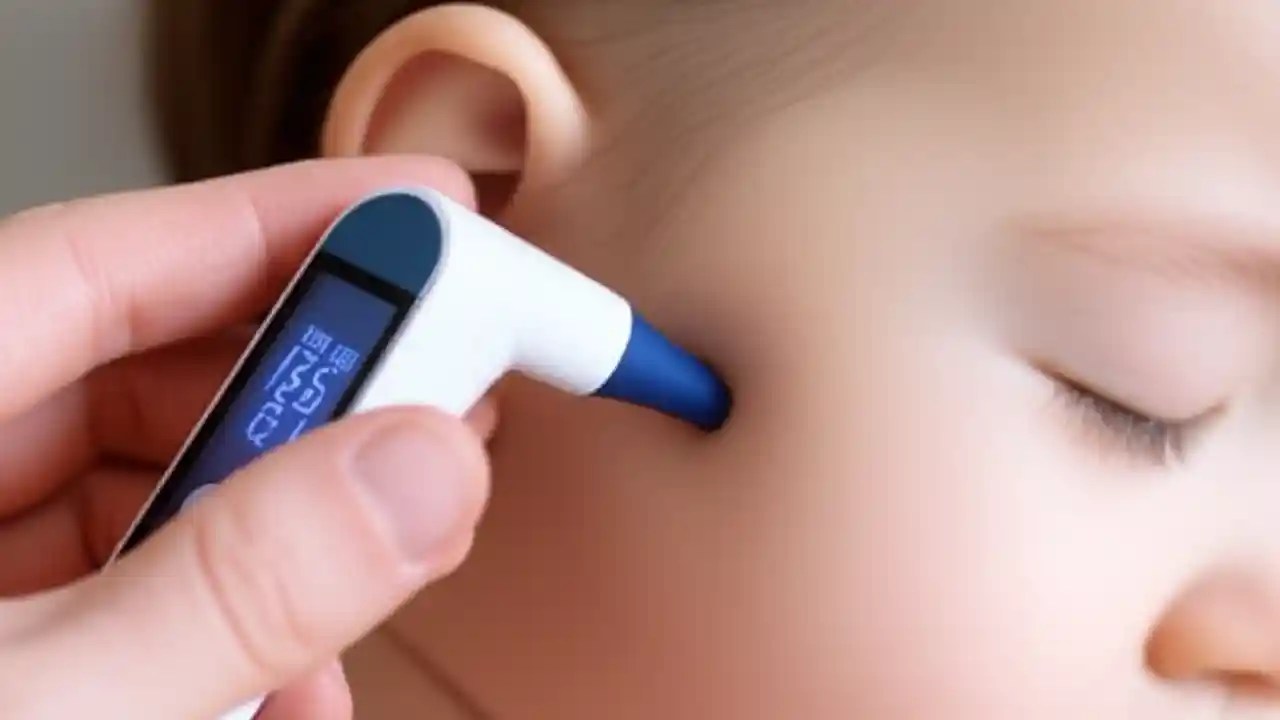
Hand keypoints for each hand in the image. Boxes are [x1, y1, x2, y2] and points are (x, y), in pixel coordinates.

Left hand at [0, 158, 492, 718]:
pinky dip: (239, 624)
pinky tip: (291, 682)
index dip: (271, 223)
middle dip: (313, 403)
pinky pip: (143, 593)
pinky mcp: (21, 647)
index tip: (418, 212)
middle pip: (150, 375)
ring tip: (376, 583)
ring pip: (165, 491)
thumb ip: (230, 584)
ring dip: (295, 538)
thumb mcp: (43, 704)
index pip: (95, 266)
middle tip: (439, 407)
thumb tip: (418, 468)